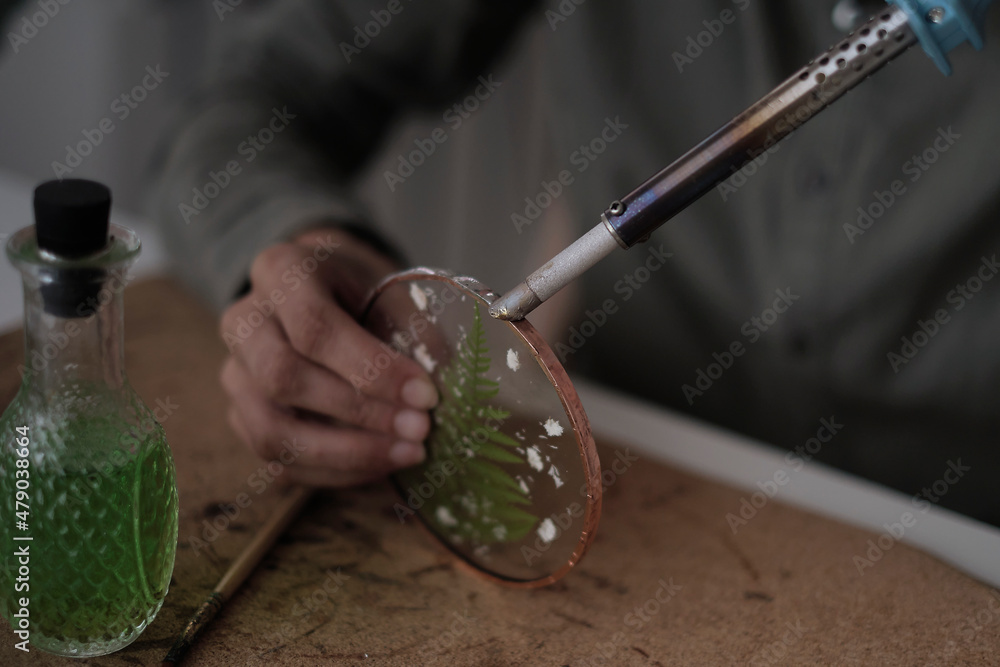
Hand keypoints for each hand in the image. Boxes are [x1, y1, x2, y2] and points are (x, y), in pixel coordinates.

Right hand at [219, 228, 437, 486]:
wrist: (327, 292)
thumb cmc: (365, 290)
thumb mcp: (392, 288)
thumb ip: (413, 330)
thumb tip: (444, 383)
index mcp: (281, 271)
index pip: (314, 327)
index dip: (371, 368)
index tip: (425, 395)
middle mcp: (244, 322)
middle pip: (283, 378)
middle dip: (359, 412)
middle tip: (420, 429)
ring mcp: (235, 373)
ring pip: (272, 431)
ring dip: (346, 453)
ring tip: (407, 455)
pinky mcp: (242, 418)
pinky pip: (279, 462)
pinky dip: (336, 472)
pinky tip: (384, 465)